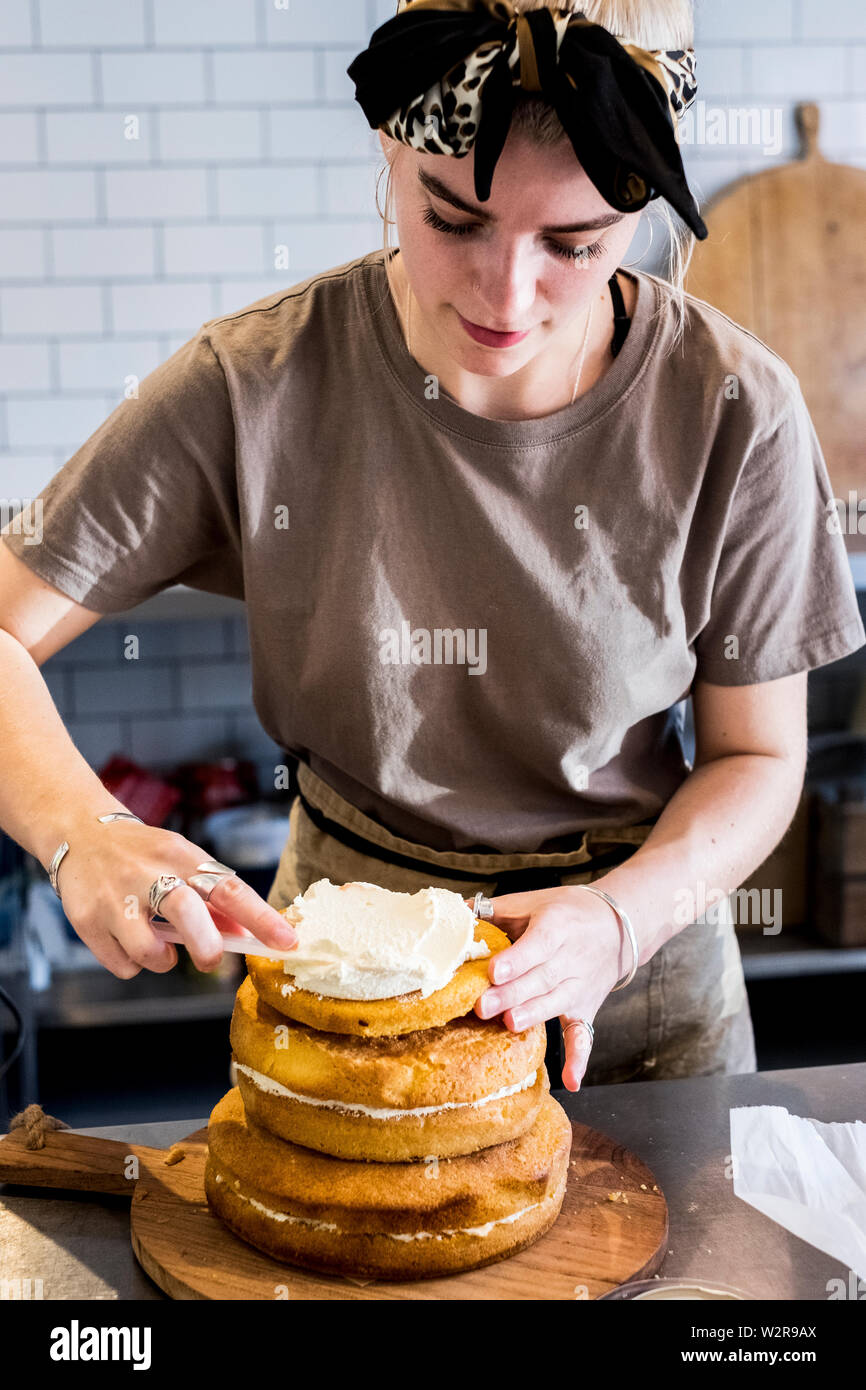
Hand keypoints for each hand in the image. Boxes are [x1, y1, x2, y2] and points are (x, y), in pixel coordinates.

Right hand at [56, 820, 297, 977]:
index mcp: (181, 856)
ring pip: (149, 950)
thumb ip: (212, 897)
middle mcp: (148, 874)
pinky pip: (123, 964)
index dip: (261, 918)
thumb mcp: (181, 860)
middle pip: (186, 911)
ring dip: (161, 961)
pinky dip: (132, 963)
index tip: (287, 943)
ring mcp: (114, 898)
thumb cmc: (141, 854)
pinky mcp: (87, 920)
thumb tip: (246, 935)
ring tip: (157, 946)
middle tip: (211, 959)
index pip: (230, 888)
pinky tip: (127, 940)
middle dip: (207, 946)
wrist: (78, 833)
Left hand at [465, 886, 625, 1090]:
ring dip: (533, 1016)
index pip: (536, 945)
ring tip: (510, 1025)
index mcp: (556, 927)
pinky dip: (579, 1058)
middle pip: (541, 979)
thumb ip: (495, 911)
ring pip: (555, 1003)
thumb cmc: (566, 912)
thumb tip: (455, 914)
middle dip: (511, 994)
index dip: (516, 960)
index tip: (493, 972)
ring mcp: (579, 988)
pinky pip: (584, 1035)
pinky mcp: (586, 1009)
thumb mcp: (532, 902)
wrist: (618, 926)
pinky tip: (571, 1081)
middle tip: (483, 1007)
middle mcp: (572, 959)